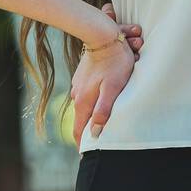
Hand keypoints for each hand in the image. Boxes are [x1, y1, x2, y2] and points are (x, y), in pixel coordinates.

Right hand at [71, 3, 141, 149]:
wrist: (102, 36)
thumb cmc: (113, 62)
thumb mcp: (112, 88)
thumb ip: (103, 110)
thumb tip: (95, 133)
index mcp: (83, 101)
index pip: (79, 130)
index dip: (83, 144)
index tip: (86, 154)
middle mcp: (77, 94)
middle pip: (82, 118)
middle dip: (88, 131)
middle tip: (95, 143)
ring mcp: (79, 84)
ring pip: (85, 105)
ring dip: (91, 114)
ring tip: (99, 124)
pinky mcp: (83, 76)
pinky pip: (87, 94)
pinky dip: (92, 101)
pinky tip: (100, 100)